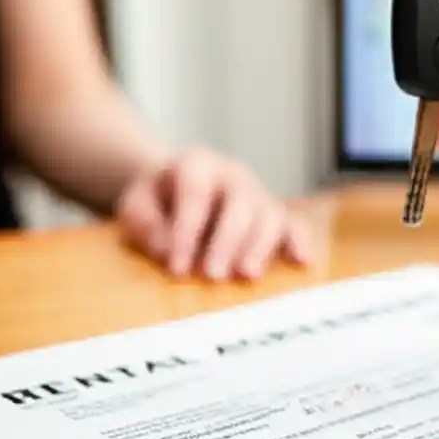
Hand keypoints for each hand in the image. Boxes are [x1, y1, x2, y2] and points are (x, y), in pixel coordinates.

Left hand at [115, 148, 312, 280]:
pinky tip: (302, 260)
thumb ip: (145, 223)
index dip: (187, 230)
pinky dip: (300, 241)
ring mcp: (258, 192)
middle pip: (240, 203)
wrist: (180, 186)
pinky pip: (294, 224)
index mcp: (197, 164)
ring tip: (247, 275)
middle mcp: (233, 174)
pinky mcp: (274, 213)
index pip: (195, 193)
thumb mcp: (136, 204)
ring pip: (270, 215)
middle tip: (213, 275)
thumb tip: (167, 248)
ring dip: (260, 247)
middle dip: (227, 242)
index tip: (177, 267)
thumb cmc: (157, 199)